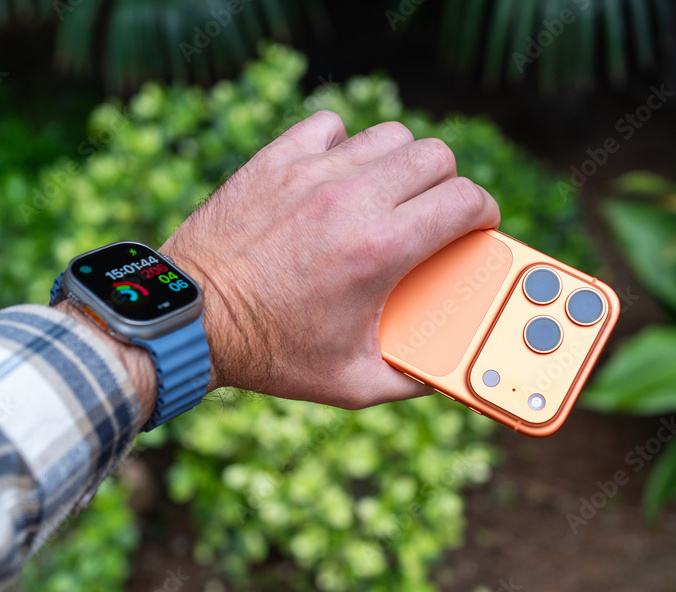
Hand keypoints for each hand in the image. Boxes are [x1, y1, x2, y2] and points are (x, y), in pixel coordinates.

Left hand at [162, 111, 499, 408]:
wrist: (191, 321)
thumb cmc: (269, 353)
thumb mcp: (351, 383)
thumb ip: (410, 380)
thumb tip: (446, 376)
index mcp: (380, 249)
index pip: (465, 199)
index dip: (484, 213)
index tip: (475, 227)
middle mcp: (351, 200)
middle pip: (436, 157)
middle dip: (448, 185)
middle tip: (434, 214)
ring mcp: (311, 173)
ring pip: (390, 134)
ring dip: (401, 162)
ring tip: (389, 194)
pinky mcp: (275, 161)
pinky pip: (329, 125)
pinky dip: (344, 142)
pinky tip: (337, 173)